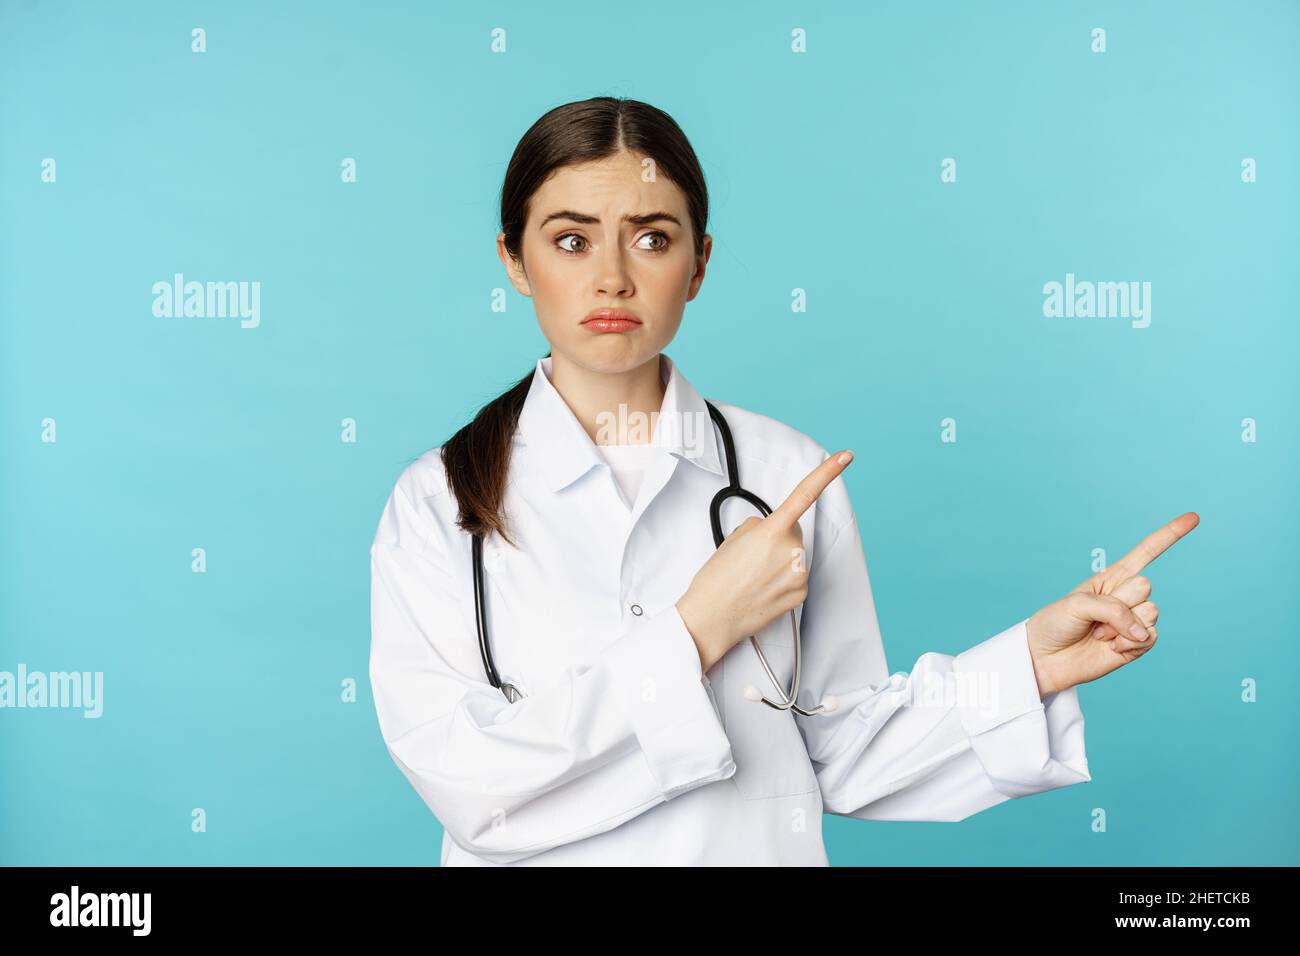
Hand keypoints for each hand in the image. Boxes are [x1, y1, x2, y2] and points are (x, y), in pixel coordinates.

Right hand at [677, 450, 854, 671]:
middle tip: (752, 558)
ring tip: (754, 577)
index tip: (846, 456)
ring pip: (795, 556)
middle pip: (793, 532)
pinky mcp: (801, 594)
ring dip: (780, 561)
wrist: (711, 618)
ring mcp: (799, 574)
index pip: (805, 494)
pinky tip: (763, 589)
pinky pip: (796, 577)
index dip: (828, 472)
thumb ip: (760, 526)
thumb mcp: (733, 539)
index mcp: (772, 531)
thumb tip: (774, 532)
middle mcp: (792, 551)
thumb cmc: (716, 580)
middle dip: (777, 539)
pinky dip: (783, 580)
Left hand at [1025, 512, 1199, 696]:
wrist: (1045, 658)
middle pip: (1145, 586)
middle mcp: (1126, 597)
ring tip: (1097, 633)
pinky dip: (1128, 644)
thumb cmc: (1056, 624)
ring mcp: (1133, 621)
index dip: (1170, 535)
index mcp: (1112, 577)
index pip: (1146, 553)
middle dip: (1118, 602)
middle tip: (1093, 618)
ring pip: (1150, 612)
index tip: (1194, 518)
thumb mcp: (1077, 603)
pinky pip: (1150, 638)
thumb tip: (1143, 632)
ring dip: (1120, 627)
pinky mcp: (1137, 644)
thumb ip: (1114, 609)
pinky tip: (1110, 648)